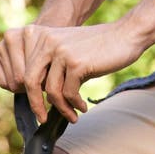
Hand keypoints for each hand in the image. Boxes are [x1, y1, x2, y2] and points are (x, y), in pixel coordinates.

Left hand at [0, 22, 142, 122]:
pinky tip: (82, 107)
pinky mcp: (76, 63)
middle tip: (43, 119)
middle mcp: (49, 43)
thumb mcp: (69, 53)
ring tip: (72, 115)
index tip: (38, 109)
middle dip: (36, 105)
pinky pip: (68, 93)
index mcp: (44, 39)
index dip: (30, 94)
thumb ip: (52, 70)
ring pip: (51, 91)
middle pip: (31, 82)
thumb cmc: (99, 48)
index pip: (26, 72)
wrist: (128, 34)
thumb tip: (39, 98)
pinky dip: (74, 104)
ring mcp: (62, 52)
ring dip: (62, 108)